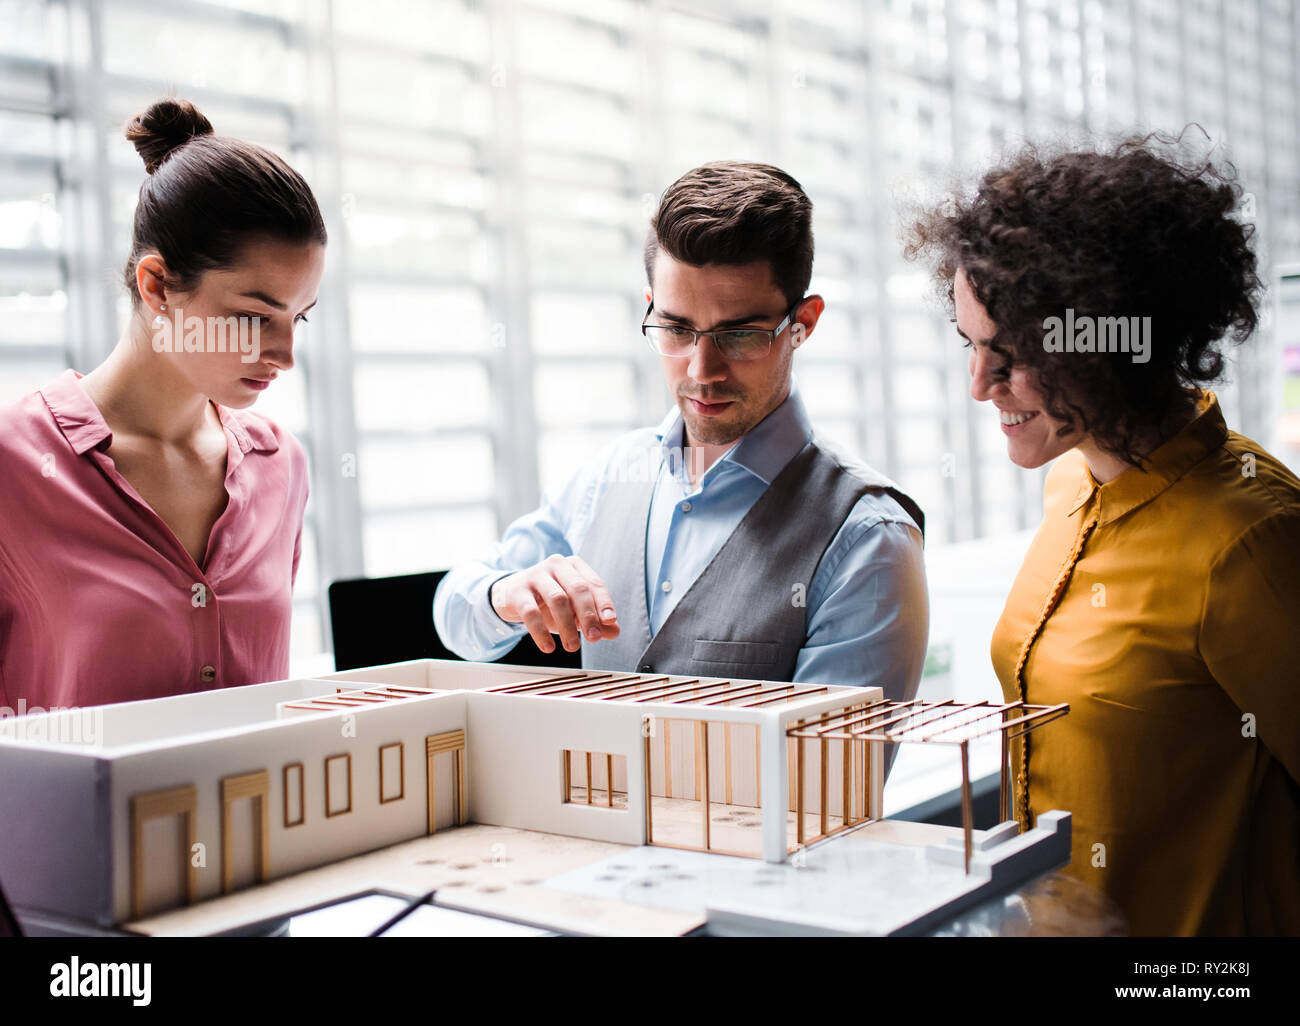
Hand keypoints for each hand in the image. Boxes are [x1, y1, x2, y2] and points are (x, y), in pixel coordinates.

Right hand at [489, 555, 619, 653]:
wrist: (510, 595)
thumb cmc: (547, 601)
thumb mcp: (573, 610)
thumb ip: (595, 619)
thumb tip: (614, 631)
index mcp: (574, 566)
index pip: (594, 583)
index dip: (604, 603)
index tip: (610, 621)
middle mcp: (556, 565)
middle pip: (577, 588)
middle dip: (588, 615)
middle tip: (594, 637)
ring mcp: (535, 575)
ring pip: (557, 599)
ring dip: (567, 625)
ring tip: (572, 647)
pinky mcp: (517, 591)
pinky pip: (531, 612)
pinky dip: (541, 632)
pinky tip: (549, 647)